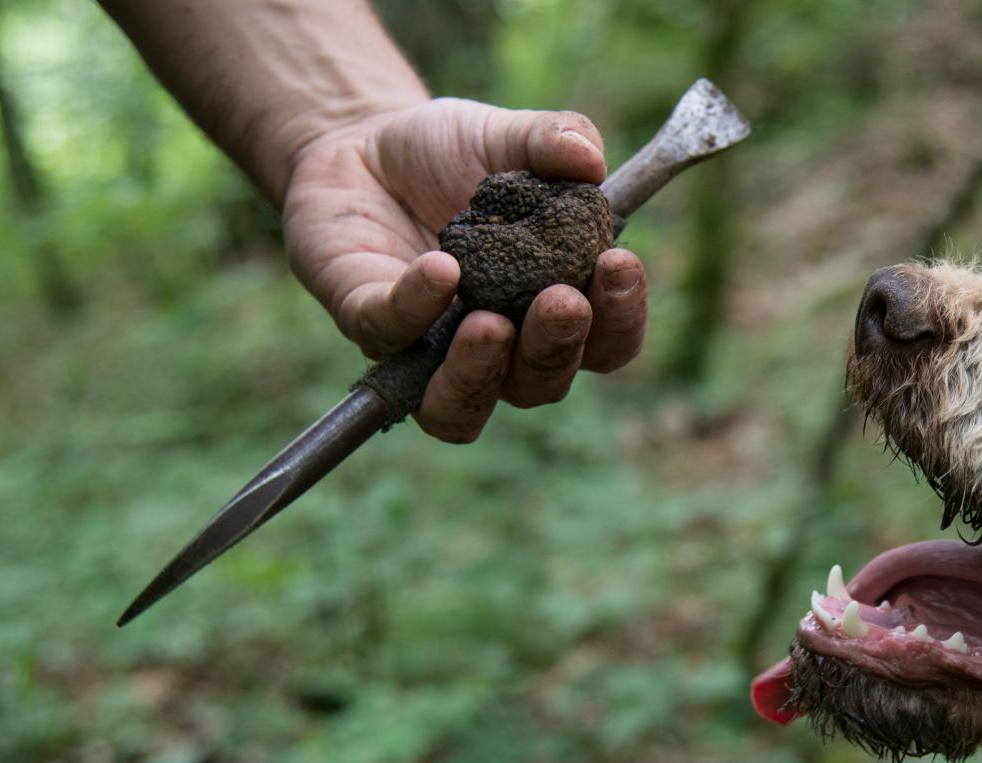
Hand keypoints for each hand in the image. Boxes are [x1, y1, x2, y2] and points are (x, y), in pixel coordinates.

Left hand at [282, 99, 647, 441]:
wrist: (360, 139)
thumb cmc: (450, 152)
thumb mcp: (509, 135)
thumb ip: (554, 140)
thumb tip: (590, 157)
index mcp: (549, 306)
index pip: (605, 344)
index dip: (621, 319)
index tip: (618, 263)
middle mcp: (499, 345)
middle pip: (542, 383)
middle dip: (557, 348)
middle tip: (562, 301)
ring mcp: (430, 347)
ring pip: (461, 408)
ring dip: (482, 375)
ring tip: (493, 326)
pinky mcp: (369, 323)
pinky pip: (392, 336)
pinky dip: (417, 308)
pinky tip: (439, 268)